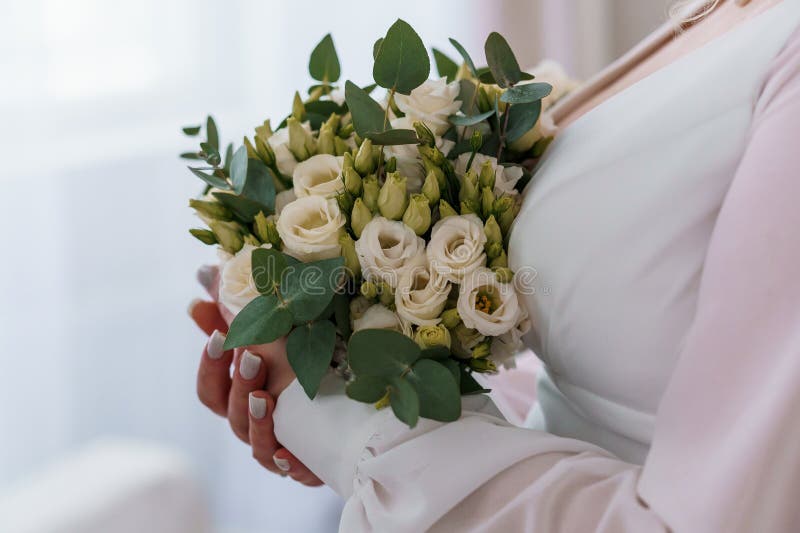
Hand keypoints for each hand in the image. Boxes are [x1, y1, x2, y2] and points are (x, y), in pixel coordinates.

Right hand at [190, 266, 322, 485]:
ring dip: (257, 417)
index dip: (210, 365)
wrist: (349, 412)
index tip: (217, 335)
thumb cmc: (303, 370)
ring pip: (252, 441)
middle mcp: (251, 423)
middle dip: (238, 384)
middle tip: (253, 356)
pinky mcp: (301, 464)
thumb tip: (204, 272)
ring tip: (267, 396)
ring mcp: (275, 445)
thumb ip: (235, 311)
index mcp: (239, 398)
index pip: (209, 389)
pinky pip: (288, 470)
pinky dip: (286, 461)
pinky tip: (288, 452)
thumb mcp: (272, 335)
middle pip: (229, 412)